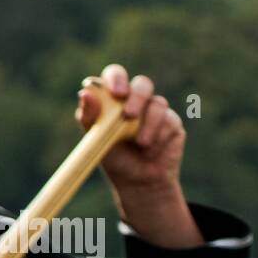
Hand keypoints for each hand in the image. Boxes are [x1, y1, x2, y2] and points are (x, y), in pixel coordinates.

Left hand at [76, 64, 201, 246]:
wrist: (138, 182)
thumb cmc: (115, 158)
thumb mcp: (96, 138)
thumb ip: (89, 115)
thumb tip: (85, 93)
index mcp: (115, 97)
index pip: (116, 75)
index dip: (118, 78)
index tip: (116, 93)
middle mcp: (137, 100)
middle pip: (143, 84)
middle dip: (137, 97)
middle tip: (130, 115)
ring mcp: (156, 110)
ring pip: (158, 104)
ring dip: (149, 125)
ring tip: (141, 145)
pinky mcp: (172, 123)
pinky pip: (169, 122)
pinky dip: (159, 138)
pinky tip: (152, 151)